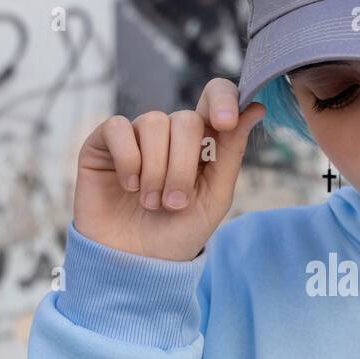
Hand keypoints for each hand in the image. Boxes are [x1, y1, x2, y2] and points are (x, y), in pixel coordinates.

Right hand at [73, 79, 264, 259]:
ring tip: (151, 202)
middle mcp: (170, 133)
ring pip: (154, 123)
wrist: (135, 263)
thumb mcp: (214, 198)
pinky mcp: (103, 143)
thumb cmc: (178, 233)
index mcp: (202, 141)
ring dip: (156, 171)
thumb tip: (256, 108)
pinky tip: (128, 186)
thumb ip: (232, 152)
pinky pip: (119, 128)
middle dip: (184, 166)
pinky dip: (128, 160)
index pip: (216, 95)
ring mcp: (136, 136)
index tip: (226, 123)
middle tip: (174, 203)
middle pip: (186, 119)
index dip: (223, 99)